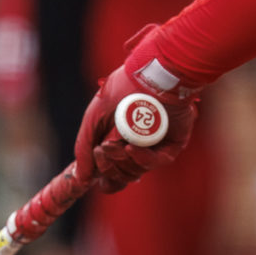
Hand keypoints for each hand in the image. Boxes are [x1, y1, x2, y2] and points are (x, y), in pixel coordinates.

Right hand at [74, 27, 199, 191]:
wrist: (147, 75)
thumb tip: (81, 179)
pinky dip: (143, 158)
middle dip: (109, 167)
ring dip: (122, 160)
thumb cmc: (121, 91)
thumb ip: (84, 148)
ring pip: (137, 172)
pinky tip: (132, 148)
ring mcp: (157, 147)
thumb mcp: (94, 118)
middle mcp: (138, 149)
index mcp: (119, 144)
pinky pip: (157, 162)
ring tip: (117, 143)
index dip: (103, 176)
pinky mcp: (174, 143)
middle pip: (122, 177)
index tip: (92, 173)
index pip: (111, 175)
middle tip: (103, 149)